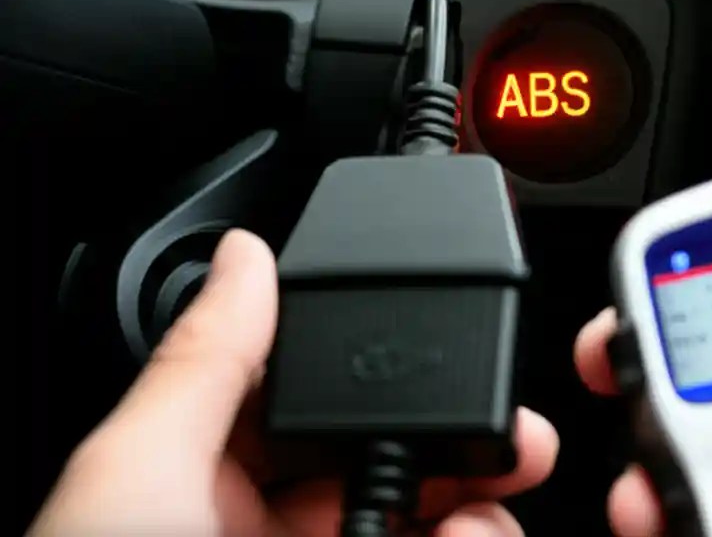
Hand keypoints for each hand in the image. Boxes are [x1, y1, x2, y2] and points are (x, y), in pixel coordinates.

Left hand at [31, 230, 557, 536]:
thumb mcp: (137, 476)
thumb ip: (206, 361)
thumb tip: (247, 257)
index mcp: (215, 493)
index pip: (331, 410)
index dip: (402, 378)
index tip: (459, 360)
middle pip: (407, 472)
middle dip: (474, 451)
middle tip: (517, 443)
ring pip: (451, 533)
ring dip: (486, 520)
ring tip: (481, 524)